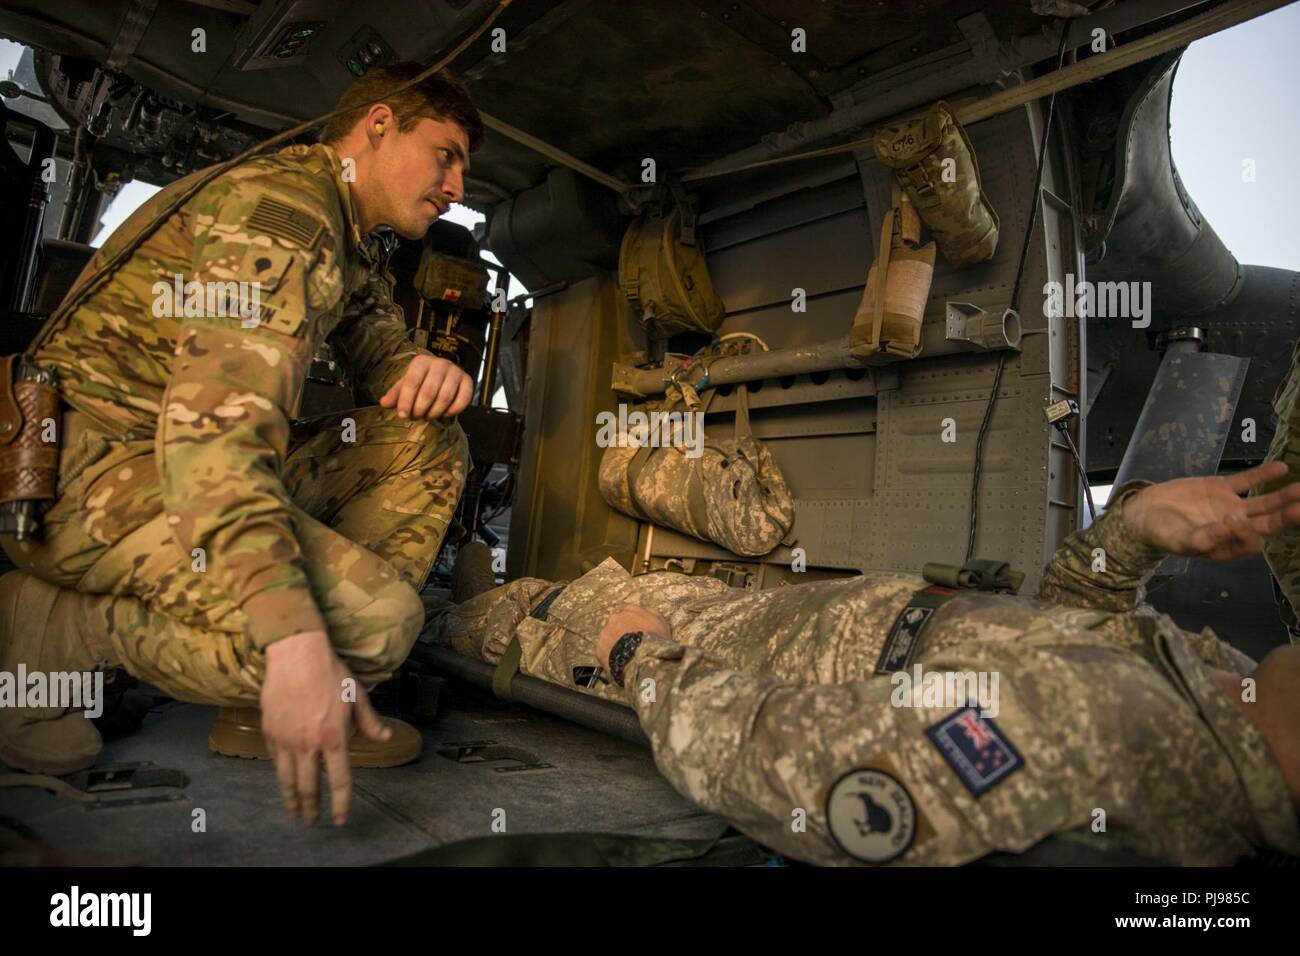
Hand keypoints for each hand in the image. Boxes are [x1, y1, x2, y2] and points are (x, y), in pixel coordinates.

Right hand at [260, 629, 391, 825]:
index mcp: (334, 738)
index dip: (340, 803)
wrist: (296, 654)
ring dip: (291, 799)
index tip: (339, 820)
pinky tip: (283, 777)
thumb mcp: (357, 695)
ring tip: (294, 812)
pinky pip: (275, 759)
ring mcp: (286, 740)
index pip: (339, 780)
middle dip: (311, 808)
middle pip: (309, 787)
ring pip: (286, 779)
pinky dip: (280, 772)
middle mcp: (308, 744)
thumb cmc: (331, 672)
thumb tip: (386, 737)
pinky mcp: (270, 731)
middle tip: (312, 821)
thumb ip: (370, 721)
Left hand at [378, 354, 472, 419]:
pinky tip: (445, 414)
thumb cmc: (421, 381)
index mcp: (421, 361)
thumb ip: (395, 394)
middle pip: (428, 391)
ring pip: (445, 397)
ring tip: (428, 417)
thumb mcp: (406, 386)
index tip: (403, 416)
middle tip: (417, 417)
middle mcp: (440, 363)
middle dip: (420, 409)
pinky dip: (453, 411)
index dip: (406, 401)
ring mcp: (456, 371)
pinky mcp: (468, 381)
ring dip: (435, 412)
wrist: (443, 376)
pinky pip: (462, 400)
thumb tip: (383, 403)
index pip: (412, 382)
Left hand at [597, 603, 670, 667]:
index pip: (629, 612)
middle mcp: (615, 618)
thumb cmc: (655, 639)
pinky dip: (610, 656)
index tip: (638, 631)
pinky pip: (604, 652)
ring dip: (615, 644)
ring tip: (625, 655)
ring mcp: (605, 632)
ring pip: (609, 637)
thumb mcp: (661, 622)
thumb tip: (645, 612)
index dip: (634, 623)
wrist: (644, 656)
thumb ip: (651, 614)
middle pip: (617, 623)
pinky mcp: (600, 648)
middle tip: (631, 644)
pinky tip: (619, 663)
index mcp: (630, 610)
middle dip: (622, 632)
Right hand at [1123, 462, 1299, 560]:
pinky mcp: (1222, 488)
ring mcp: (1230, 506)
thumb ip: (1205, 537)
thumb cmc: (1161, 533)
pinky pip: (1246, 481)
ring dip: (1282, 497)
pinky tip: (1281, 468)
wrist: (1144, 513)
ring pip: (1263, 503)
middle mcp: (1234, 528)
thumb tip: (1231, 525)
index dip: (1247, 531)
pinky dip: (1263, 475)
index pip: (1250, 541)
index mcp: (1227, 546)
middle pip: (1267, 523)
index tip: (1231, 518)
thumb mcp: (1180, 540)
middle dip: (1286, 517)